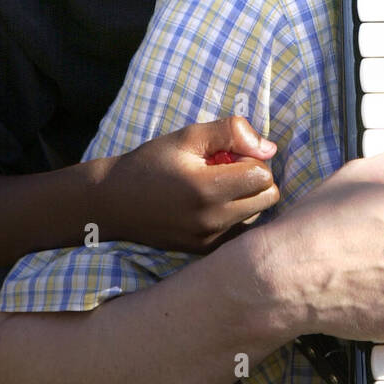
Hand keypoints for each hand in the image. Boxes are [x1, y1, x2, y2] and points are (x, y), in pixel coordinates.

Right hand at [96, 117, 278, 252]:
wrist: (113, 202)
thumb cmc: (152, 163)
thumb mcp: (189, 136)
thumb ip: (231, 132)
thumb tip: (269, 148)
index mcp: (206, 188)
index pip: (262, 175)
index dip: (252, 158)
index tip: (230, 154)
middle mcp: (212, 220)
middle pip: (268, 198)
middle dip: (256, 179)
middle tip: (229, 170)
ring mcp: (209, 240)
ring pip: (258, 217)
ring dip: (248, 199)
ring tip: (219, 189)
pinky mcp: (205, 251)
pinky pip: (240, 233)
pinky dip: (237, 218)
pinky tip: (215, 207)